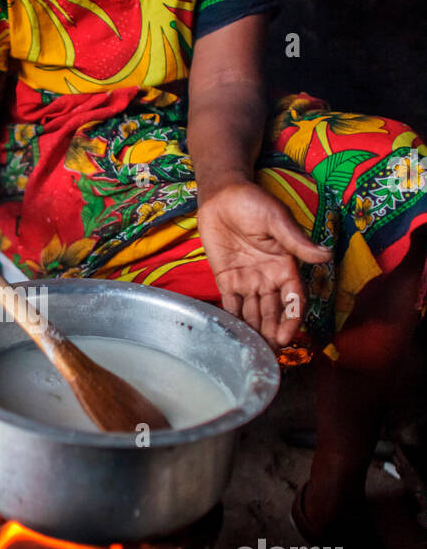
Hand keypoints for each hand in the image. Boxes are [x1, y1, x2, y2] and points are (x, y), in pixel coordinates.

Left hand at [197, 180, 329, 346]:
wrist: (222, 196)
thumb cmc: (254, 203)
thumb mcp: (278, 221)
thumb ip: (297, 242)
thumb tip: (325, 255)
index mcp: (286, 266)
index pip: (293, 298)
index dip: (292, 318)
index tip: (287, 336)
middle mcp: (268, 277)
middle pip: (273, 311)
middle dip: (272, 331)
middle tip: (268, 351)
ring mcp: (247, 280)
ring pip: (254, 312)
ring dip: (255, 330)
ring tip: (253, 350)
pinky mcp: (226, 279)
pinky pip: (231, 304)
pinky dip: (233, 320)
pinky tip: (234, 336)